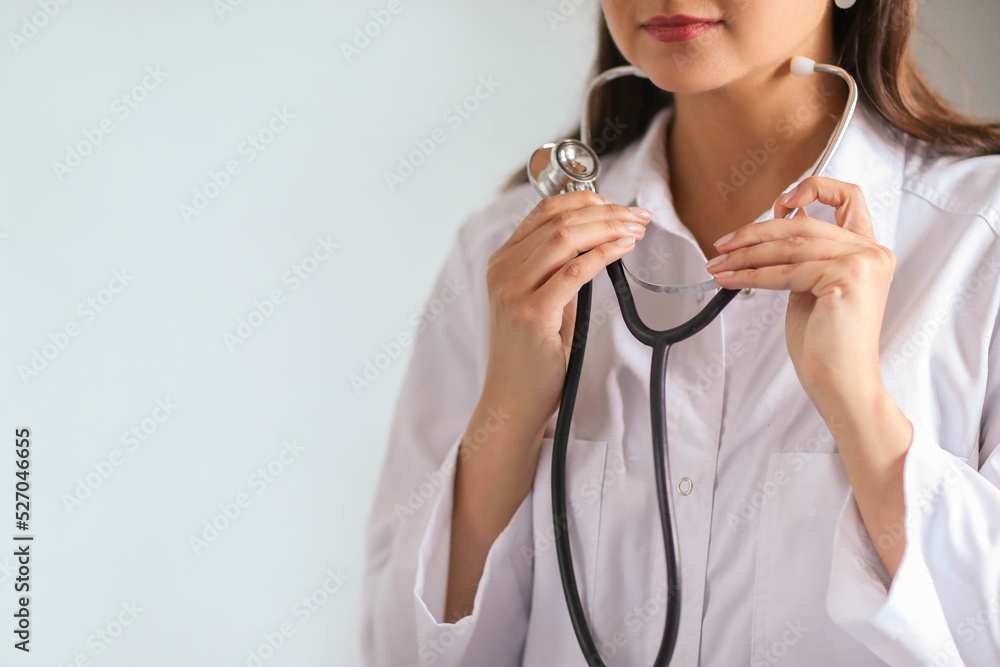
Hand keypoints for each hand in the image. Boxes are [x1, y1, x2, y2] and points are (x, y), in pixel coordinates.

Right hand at [482, 190, 650, 434]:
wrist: (512, 399)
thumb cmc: (532, 355)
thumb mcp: (540, 301)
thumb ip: (556, 271)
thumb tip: (596, 241)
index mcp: (502, 261)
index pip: (544, 211)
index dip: (585, 199)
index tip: (617, 205)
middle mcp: (502, 270)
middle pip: (559, 219)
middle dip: (606, 211)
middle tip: (639, 216)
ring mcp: (513, 290)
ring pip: (566, 238)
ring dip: (609, 228)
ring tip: (636, 229)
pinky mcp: (531, 313)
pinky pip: (574, 271)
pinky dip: (603, 254)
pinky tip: (623, 249)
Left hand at [704, 176, 894, 411]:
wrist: (841, 383)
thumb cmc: (825, 343)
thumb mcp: (812, 287)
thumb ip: (803, 257)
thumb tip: (767, 233)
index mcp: (868, 250)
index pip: (848, 197)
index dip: (813, 188)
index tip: (779, 203)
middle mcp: (871, 252)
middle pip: (803, 224)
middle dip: (755, 232)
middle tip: (722, 244)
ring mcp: (862, 263)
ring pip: (790, 246)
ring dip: (746, 255)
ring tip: (718, 264)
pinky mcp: (846, 278)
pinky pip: (786, 271)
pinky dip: (751, 275)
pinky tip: (730, 280)